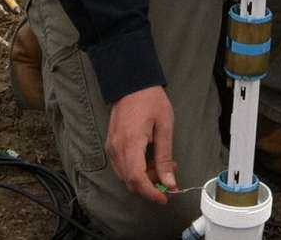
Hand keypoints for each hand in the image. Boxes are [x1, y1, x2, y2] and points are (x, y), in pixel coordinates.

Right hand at [106, 85, 177, 203]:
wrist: (132, 82)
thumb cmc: (150, 100)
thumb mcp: (165, 126)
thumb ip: (165, 157)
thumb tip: (170, 182)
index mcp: (131, 143)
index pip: (137, 179)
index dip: (150, 193)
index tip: (164, 198)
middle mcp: (117, 148)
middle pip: (130, 181)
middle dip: (151, 185)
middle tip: (169, 175)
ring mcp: (112, 146)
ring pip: (126, 175)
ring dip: (144, 177)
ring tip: (163, 163)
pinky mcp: (111, 144)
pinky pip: (122, 166)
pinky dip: (136, 169)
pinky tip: (149, 159)